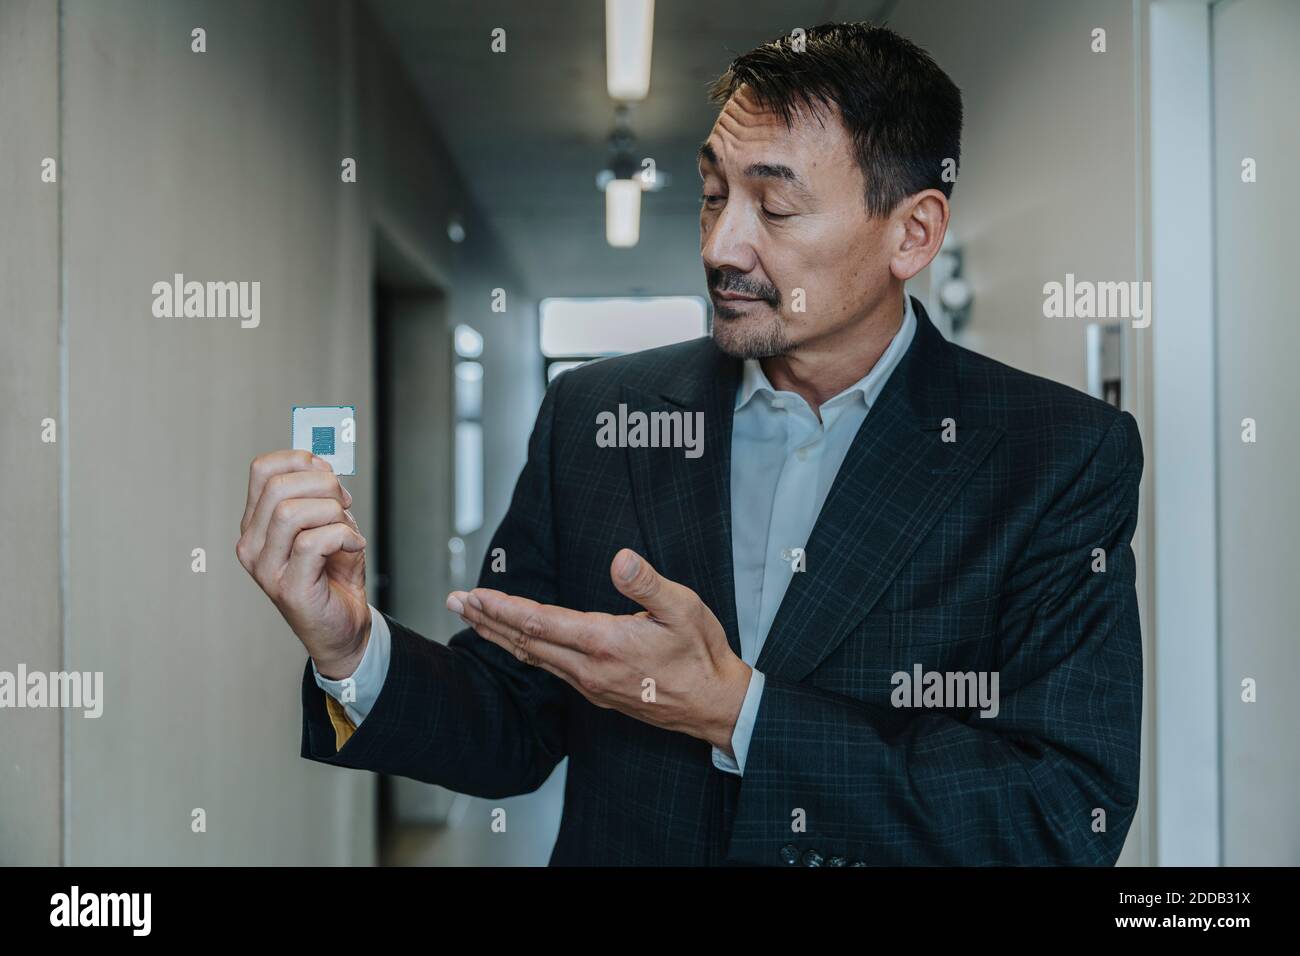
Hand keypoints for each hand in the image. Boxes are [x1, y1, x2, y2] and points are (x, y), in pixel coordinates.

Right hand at [236, 450, 369, 678]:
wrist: (344, 626)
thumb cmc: (334, 572)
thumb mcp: (327, 522)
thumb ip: (319, 494)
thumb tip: (322, 466)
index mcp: (256, 523)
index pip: (262, 469)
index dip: (301, 461)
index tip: (328, 475)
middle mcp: (252, 545)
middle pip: (278, 486)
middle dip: (324, 485)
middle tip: (344, 504)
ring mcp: (266, 569)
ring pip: (292, 512)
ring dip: (333, 512)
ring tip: (347, 528)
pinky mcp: (289, 588)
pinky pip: (314, 543)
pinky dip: (344, 536)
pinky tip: (353, 546)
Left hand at [448, 548, 751, 752]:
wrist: (715, 705)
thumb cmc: (701, 653)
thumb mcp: (684, 608)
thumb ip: (647, 583)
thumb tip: (620, 559)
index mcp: (605, 643)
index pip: (539, 622)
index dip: (502, 607)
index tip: (474, 594)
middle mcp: (589, 669)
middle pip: (525, 641)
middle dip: (486, 620)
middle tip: (455, 602)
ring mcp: (590, 684)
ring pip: (533, 657)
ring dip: (499, 636)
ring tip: (472, 619)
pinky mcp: (597, 692)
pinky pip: (548, 669)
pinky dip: (523, 650)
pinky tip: (516, 643)